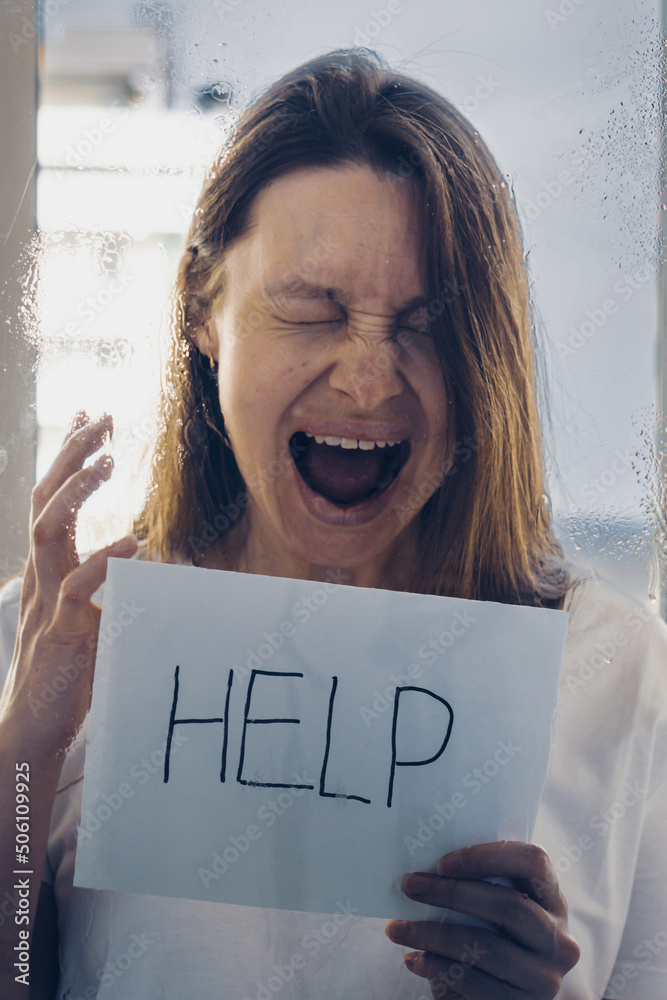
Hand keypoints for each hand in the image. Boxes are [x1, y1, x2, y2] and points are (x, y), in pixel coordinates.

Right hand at [0, 411, 137, 760]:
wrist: (31, 733)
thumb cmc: (66, 678)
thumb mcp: (90, 622)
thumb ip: (112, 591)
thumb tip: (156, 568)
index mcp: (47, 571)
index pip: (51, 502)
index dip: (67, 459)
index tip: (87, 418)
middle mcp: (42, 578)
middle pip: (45, 502)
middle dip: (70, 456)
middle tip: (98, 418)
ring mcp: (47, 602)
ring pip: (49, 531)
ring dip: (76, 492)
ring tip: (107, 460)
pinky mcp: (62, 632)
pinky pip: (78, 588)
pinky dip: (104, 560)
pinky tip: (134, 540)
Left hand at [385, 841, 579, 998]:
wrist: (501, 997)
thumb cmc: (492, 938)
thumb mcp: (495, 909)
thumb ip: (477, 885)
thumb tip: (424, 870)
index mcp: (553, 899)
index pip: (534, 862)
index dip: (489, 857)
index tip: (442, 862)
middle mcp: (559, 939)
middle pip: (509, 905)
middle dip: (451, 893)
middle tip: (409, 885)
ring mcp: (545, 977)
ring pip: (489, 947)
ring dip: (433, 934)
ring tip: (397, 929)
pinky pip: (477, 982)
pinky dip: (438, 967)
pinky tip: (413, 959)